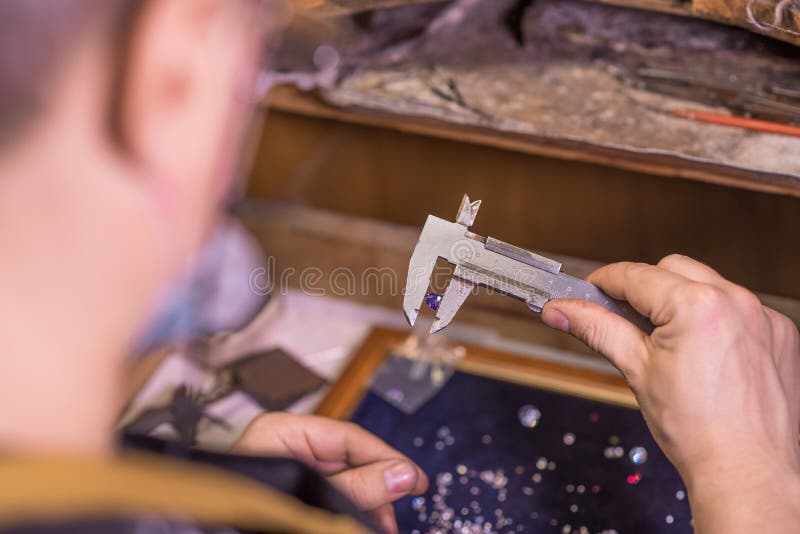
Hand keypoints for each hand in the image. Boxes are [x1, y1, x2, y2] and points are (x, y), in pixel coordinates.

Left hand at [231, 412, 427, 533]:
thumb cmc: (245, 518)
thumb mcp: (316, 496)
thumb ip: (359, 487)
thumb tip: (403, 475)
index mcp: (281, 431)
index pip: (349, 436)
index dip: (387, 458)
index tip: (414, 479)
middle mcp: (282, 444)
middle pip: (347, 458)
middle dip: (376, 487)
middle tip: (397, 513)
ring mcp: (283, 465)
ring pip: (340, 478)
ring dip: (365, 502)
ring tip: (381, 524)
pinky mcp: (286, 487)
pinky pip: (325, 491)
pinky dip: (346, 506)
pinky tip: (363, 521)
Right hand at [541, 254, 799, 531]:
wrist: (747, 472)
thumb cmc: (697, 431)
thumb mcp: (636, 370)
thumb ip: (596, 329)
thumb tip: (561, 311)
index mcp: (696, 306)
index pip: (635, 275)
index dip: (604, 281)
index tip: (587, 291)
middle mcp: (735, 301)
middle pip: (672, 268)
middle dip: (644, 287)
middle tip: (623, 319)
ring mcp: (762, 316)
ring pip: (707, 284)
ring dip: (680, 300)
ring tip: (666, 341)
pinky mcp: (779, 333)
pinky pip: (737, 308)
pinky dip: (715, 319)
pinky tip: (704, 353)